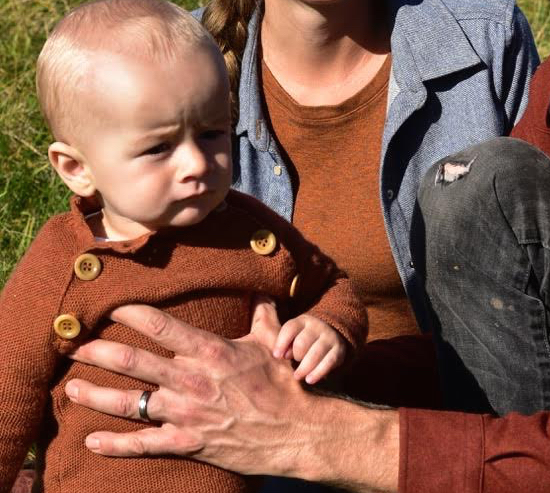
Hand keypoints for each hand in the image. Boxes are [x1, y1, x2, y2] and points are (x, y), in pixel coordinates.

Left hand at [63, 299, 399, 490]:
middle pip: (134, 362)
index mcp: (211, 351)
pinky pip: (142, 445)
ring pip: (129, 403)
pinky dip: (114, 444)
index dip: (132, 314)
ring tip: (71, 386)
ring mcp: (186, 415)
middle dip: (99, 352)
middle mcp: (192, 381)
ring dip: (96, 395)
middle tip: (75, 344)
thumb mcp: (273, 340)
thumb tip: (260, 286)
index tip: (111, 306)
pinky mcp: (187, 444)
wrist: (297, 430)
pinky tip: (91, 440)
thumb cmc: (284, 381)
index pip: (162, 326)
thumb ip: (261, 311)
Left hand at [273, 314, 347, 383]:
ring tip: (297, 376)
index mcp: (303, 321)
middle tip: (295, 362)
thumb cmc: (305, 339)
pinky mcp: (339, 349)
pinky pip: (328, 362)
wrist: (332, 334)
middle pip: (302, 343)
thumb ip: (285, 343)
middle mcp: (317, 326)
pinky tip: (309, 380)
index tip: (277, 356)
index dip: (281, 343)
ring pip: (315, 354)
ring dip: (304, 368)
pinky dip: (318, 373)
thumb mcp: (294, 336)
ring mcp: (329, 337)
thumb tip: (279, 355)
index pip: (290, 328)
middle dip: (296, 355)